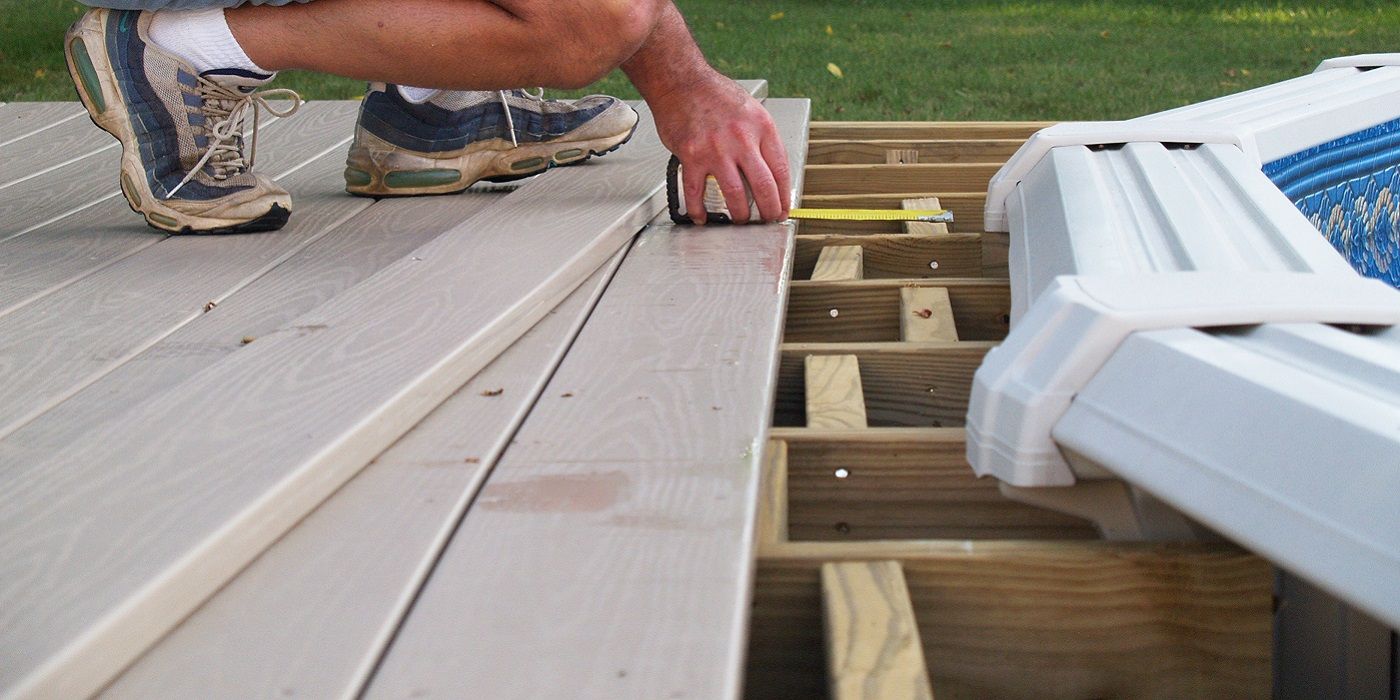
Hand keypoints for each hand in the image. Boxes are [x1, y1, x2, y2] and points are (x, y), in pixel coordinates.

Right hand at [649, 71, 790, 224]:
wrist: (681, 81)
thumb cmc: (714, 94)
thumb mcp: (750, 110)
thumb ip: (760, 139)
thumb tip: (769, 171)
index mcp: (761, 127)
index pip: (780, 169)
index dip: (784, 195)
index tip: (782, 207)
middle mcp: (741, 139)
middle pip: (764, 186)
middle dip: (769, 211)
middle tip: (768, 220)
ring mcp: (716, 149)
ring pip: (735, 194)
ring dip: (740, 214)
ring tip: (740, 220)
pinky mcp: (692, 156)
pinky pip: (697, 191)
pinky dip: (699, 209)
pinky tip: (702, 217)